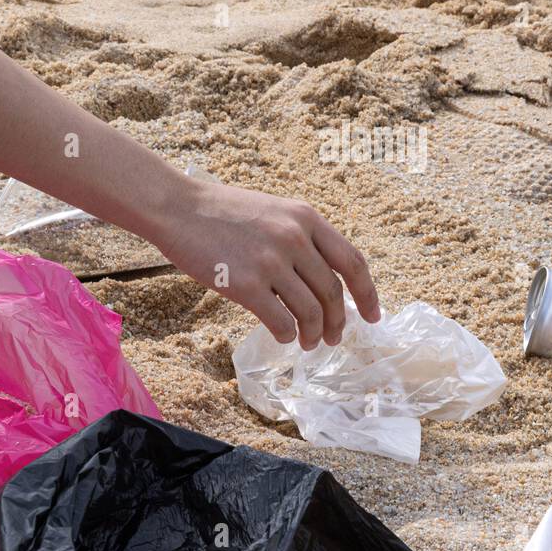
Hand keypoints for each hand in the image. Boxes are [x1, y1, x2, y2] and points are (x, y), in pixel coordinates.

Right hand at [154, 182, 379, 349]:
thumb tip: (328, 283)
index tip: (373, 316)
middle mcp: (294, 238)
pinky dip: (287, 336)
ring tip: (308, 343)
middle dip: (339, 322)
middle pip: (333, 293)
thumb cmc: (224, 212)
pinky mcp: (245, 284)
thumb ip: (302, 239)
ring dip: (314, 334)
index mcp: (306, 218)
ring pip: (311, 312)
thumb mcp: (274, 212)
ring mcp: (270, 262)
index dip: (368, 294)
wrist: (178, 207)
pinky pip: (281, 322)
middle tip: (333, 338)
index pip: (353, 262)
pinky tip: (283, 336)